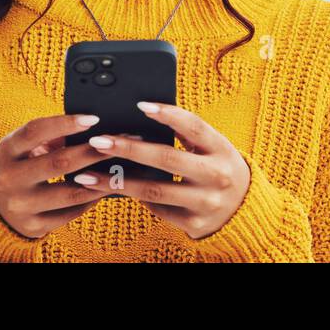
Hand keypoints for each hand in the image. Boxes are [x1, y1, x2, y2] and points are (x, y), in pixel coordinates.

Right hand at [0, 113, 114, 238]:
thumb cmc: (17, 165)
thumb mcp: (20, 146)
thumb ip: (47, 135)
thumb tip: (88, 126)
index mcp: (6, 151)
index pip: (35, 131)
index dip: (65, 123)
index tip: (93, 119)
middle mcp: (9, 179)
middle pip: (58, 162)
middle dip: (92, 151)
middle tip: (118, 143)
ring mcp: (20, 206)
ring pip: (70, 193)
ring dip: (100, 180)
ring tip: (120, 168)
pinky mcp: (33, 226)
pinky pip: (70, 213)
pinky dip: (90, 200)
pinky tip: (104, 189)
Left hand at [71, 102, 249, 240]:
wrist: (242, 209)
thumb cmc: (217, 167)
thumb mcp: (212, 147)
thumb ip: (186, 132)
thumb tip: (145, 111)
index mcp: (222, 149)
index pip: (194, 127)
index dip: (168, 114)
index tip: (140, 105)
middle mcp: (217, 176)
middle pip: (168, 159)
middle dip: (129, 149)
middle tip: (99, 141)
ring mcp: (205, 203)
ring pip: (154, 190)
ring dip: (117, 181)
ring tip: (87, 174)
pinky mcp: (193, 224)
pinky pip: (157, 209)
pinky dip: (133, 197)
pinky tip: (110, 189)